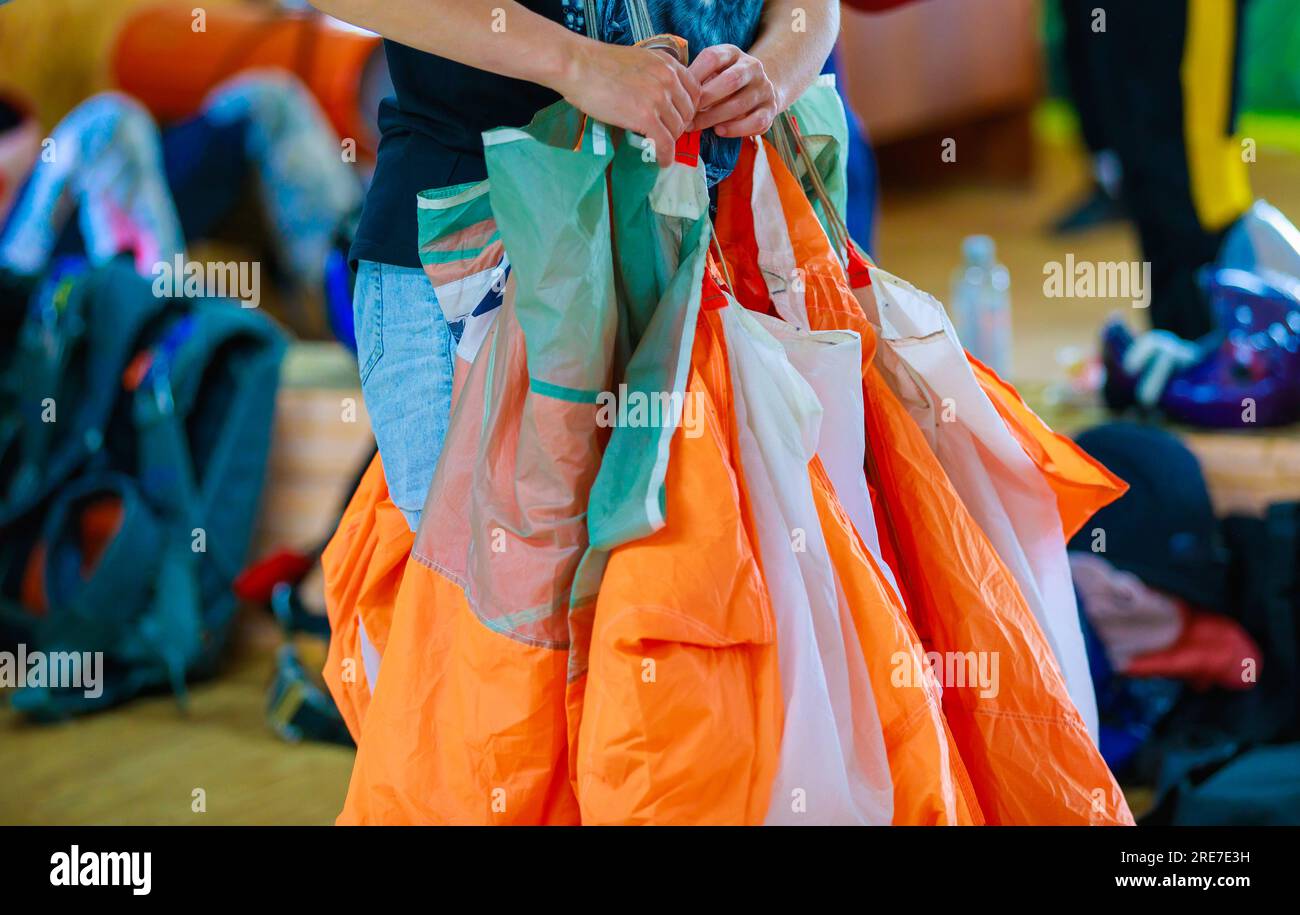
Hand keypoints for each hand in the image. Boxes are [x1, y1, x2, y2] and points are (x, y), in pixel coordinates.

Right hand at [557, 41, 699, 166]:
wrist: (578, 66)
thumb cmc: (598, 64)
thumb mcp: (638, 61)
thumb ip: (654, 75)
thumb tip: (658, 97)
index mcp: (667, 63)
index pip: (694, 91)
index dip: (688, 109)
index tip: (678, 118)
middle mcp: (668, 79)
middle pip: (687, 113)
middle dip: (679, 126)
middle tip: (666, 135)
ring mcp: (658, 98)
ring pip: (677, 129)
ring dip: (670, 141)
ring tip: (660, 147)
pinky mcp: (646, 117)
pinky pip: (665, 143)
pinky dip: (665, 156)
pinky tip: (661, 161)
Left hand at [686, 44, 779, 137]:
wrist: (759, 89)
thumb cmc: (723, 82)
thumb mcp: (712, 72)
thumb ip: (696, 79)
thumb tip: (670, 93)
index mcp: (733, 53)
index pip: (713, 57)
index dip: (694, 74)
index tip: (678, 90)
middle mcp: (752, 67)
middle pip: (730, 80)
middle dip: (706, 99)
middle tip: (686, 113)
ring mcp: (764, 88)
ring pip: (740, 104)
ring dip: (714, 118)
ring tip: (695, 126)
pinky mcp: (771, 109)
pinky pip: (755, 122)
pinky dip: (736, 129)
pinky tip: (719, 131)